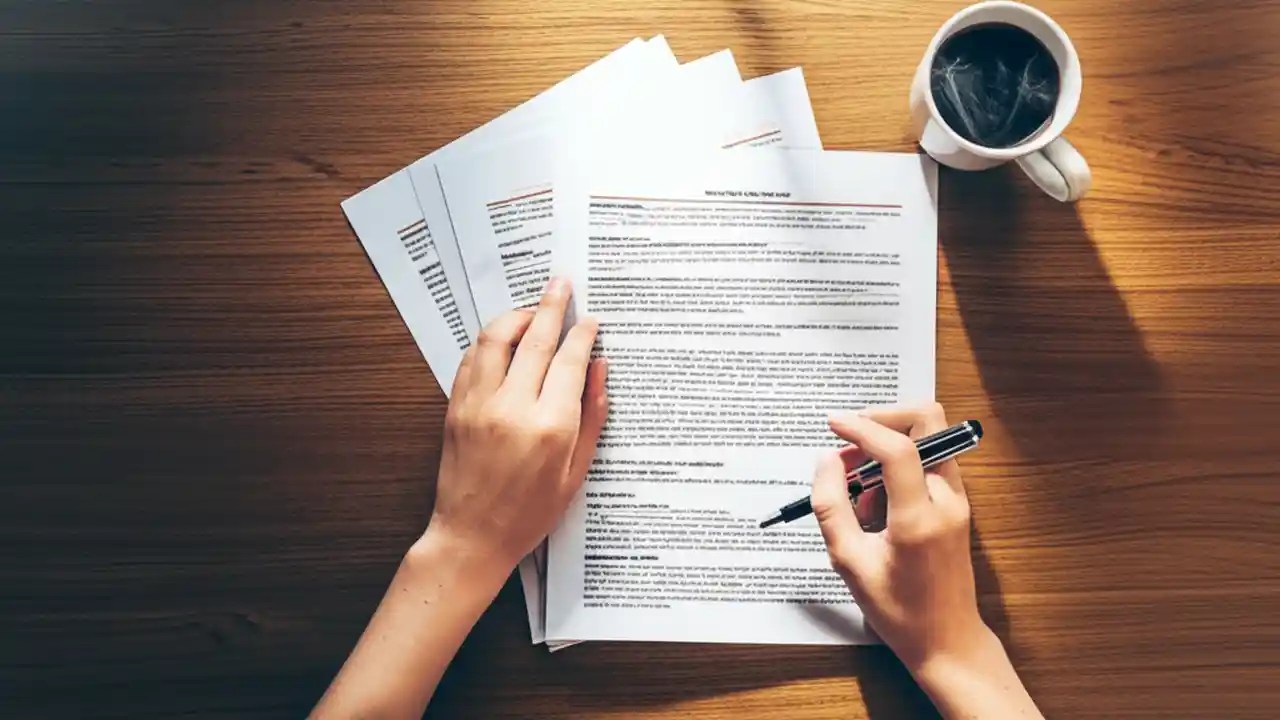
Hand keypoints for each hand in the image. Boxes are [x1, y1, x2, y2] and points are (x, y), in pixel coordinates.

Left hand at [427, 278, 607, 571]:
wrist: (472, 536)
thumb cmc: (530, 513)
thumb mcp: (576, 472)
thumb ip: (591, 416)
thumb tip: (599, 369)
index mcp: (551, 427)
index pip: (570, 361)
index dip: (584, 334)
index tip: (592, 319)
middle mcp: (513, 408)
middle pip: (537, 340)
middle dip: (553, 306)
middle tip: (563, 284)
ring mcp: (480, 405)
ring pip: (497, 339)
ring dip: (518, 316)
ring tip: (533, 310)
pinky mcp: (456, 408)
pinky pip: (473, 358)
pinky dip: (490, 340)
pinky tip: (505, 339)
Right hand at [811, 404, 984, 671]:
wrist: (947, 639)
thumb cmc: (899, 610)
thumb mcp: (849, 562)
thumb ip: (832, 507)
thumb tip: (826, 461)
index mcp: (920, 519)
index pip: (898, 449)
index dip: (862, 427)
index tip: (833, 423)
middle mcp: (948, 501)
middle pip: (928, 420)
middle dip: (885, 418)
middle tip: (851, 444)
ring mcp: (958, 500)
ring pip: (928, 437)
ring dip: (889, 444)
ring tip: (858, 486)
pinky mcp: (957, 503)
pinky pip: (929, 460)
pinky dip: (899, 463)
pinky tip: (875, 500)